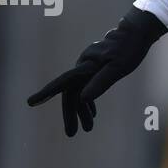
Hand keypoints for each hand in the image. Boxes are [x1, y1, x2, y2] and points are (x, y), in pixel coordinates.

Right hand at [26, 6, 167, 136]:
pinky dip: (89, 100)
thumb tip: (83, 99)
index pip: (62, 83)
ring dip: (82, 110)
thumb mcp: (117, 69)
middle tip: (72, 134)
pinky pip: (87, 87)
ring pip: (80, 91)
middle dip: (70, 114)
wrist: (136, 33)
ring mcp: (88, 68)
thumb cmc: (128, 50)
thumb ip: (100, 83)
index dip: (46, 93)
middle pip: (71, 93)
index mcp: (85, 67)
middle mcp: (82, 67)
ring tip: (87, 129)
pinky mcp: (95, 68)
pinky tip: (93, 112)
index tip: (31, 102)